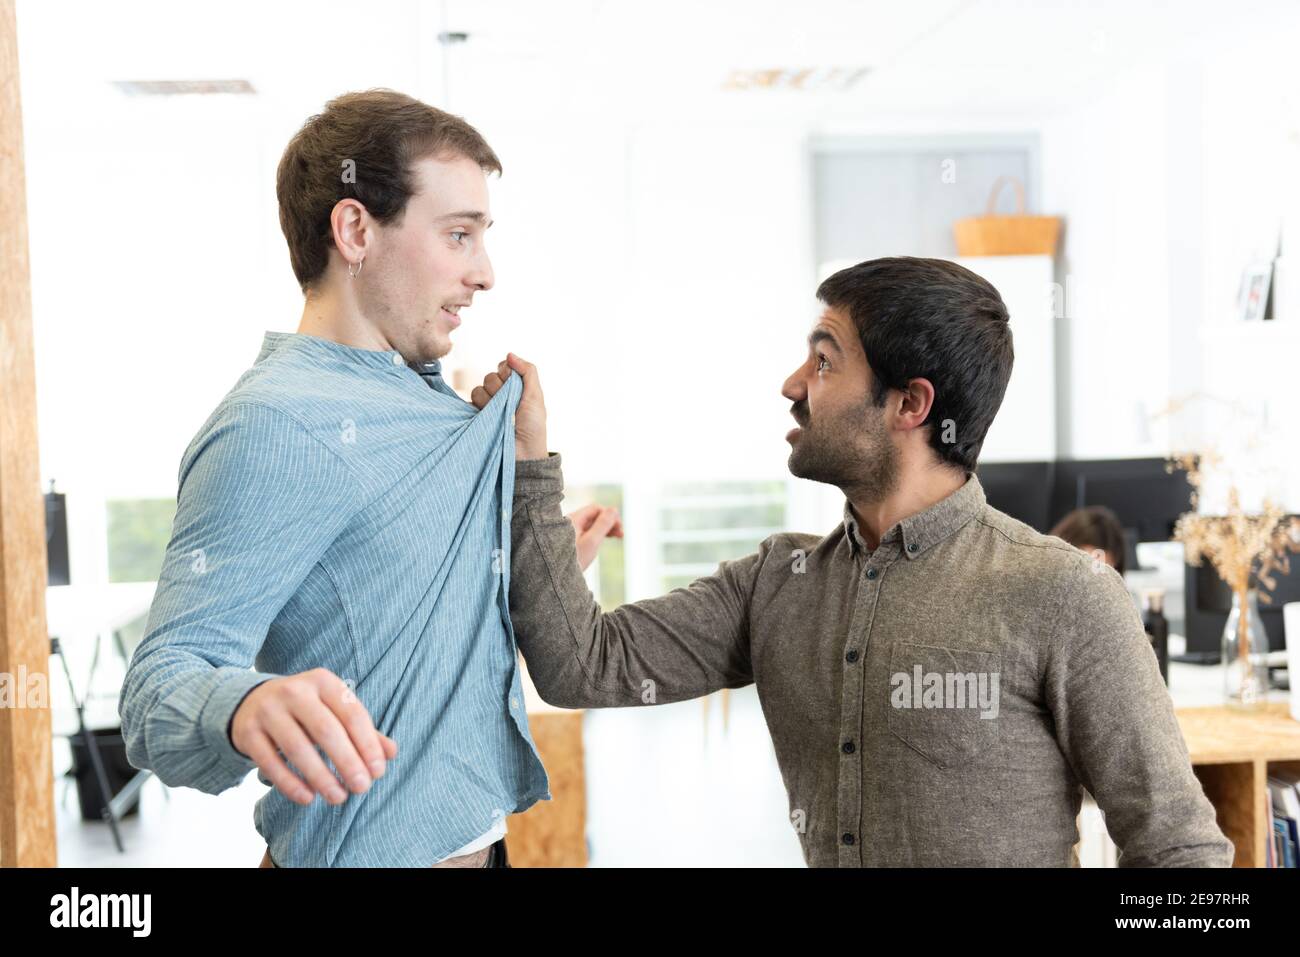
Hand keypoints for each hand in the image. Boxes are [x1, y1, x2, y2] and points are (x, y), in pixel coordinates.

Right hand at [230, 668, 397, 806]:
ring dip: (321, 778)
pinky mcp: (248, 732)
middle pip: (327, 731)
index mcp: (323, 681)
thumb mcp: (334, 711)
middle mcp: (295, 691)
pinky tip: (308, 798)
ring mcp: (268, 710)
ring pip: (297, 749)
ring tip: (338, 798)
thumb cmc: (307, 710)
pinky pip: (270, 762)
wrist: (252, 701)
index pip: (353, 714)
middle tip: (362, 788)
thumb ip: (363, 731)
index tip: (379, 772)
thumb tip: (391, 753)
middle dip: (347, 763)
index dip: (368, 745)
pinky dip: (291, 784)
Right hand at [469, 354, 547, 459]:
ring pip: (478, 389)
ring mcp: (487, 406)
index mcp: (515, 387)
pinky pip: (469, 402)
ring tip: (500, 416)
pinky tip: (488, 418)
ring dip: (489, 401)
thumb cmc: (533, 427)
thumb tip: (509, 354)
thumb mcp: (536, 396)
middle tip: (509, 405)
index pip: (503, 367)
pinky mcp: (476, 417)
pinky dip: (478, 408)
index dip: (506, 373)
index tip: (514, 385)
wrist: (522, 453)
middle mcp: (500, 395)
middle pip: (490, 377)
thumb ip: (528, 371)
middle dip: (499, 389)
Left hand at [566, 504, 623, 570]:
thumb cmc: (574, 560)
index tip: (620, 528)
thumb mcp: (592, 541)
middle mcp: (571, 523)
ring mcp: (571, 532)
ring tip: (618, 537)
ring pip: (592, 524)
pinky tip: (605, 540)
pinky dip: (598, 535)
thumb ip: (603, 524)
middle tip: (621, 534)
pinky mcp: (572, 541)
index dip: (610, 515)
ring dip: (605, 528)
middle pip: (594, 516)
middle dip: (609, 522)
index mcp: (573, 519)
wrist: (558, 578)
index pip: (596, 509)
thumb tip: (614, 509)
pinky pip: (588, 532)